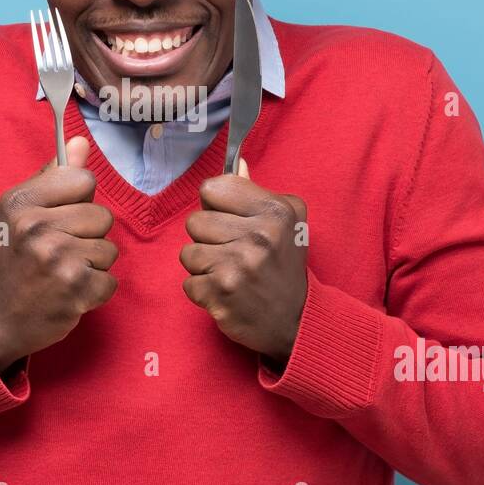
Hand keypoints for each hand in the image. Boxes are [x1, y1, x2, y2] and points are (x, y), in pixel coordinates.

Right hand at [0, 136, 117, 372]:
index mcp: (21, 203)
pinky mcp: (76, 290)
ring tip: (64, 271)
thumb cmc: (14, 257)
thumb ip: (53, 176)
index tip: (58, 217)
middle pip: (102, 215)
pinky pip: (111, 279)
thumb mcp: (21, 211)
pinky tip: (70, 290)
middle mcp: (36, 229)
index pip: (83, 180)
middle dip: (88, 235)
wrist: (1, 316)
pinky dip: (96, 289)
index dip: (77, 199)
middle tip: (59, 251)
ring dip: (93, 263)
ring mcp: (57, 260)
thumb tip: (80, 142)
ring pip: (109, 248)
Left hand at [179, 157, 308, 365]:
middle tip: (233, 254)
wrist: (296, 321)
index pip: (212, 188)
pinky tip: (226, 293)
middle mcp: (259, 236)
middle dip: (208, 239)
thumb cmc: (284, 267)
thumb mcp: (285, 223)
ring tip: (230, 274)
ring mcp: (238, 265)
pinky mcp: (221, 293)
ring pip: (187, 253)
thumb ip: (255, 193)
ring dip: (203, 267)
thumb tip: (237, 162)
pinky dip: (203, 292)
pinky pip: (188, 283)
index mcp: (275, 211)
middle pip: (195, 221)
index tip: (232, 222)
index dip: (216, 205)